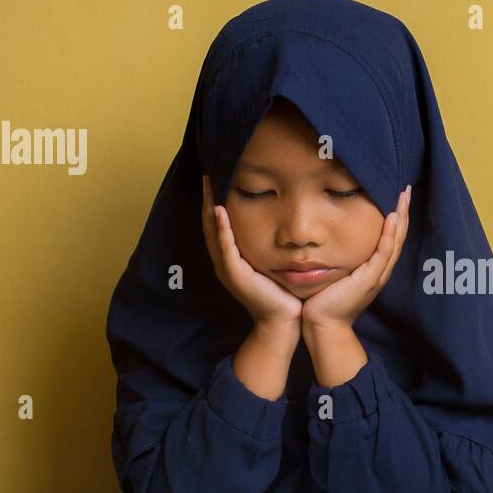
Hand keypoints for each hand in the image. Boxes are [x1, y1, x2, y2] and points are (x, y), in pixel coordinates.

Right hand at [201, 174, 303, 326]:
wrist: (285, 320)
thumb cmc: (283, 292)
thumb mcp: (274, 261)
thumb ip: (270, 243)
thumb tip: (281, 220)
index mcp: (232, 257)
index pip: (219, 223)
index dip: (215, 200)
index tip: (217, 176)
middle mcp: (225, 261)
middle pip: (210, 223)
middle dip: (208, 198)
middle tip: (207, 173)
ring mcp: (228, 268)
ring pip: (213, 232)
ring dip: (210, 207)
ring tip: (209, 184)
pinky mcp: (235, 275)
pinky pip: (225, 248)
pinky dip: (221, 229)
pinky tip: (220, 211)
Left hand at [301, 185, 410, 331]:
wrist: (322, 325)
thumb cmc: (325, 300)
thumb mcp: (336, 273)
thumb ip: (341, 257)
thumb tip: (331, 237)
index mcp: (374, 269)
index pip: (390, 238)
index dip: (396, 217)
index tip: (398, 196)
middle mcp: (380, 271)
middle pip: (398, 237)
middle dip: (404, 212)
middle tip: (407, 189)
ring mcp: (376, 276)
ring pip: (394, 242)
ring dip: (401, 219)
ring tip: (403, 198)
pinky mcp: (368, 280)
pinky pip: (382, 254)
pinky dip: (389, 236)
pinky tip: (392, 219)